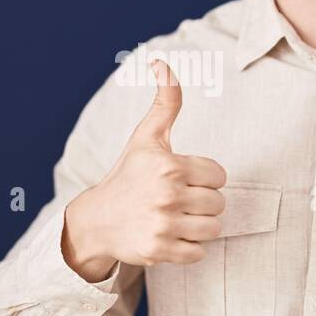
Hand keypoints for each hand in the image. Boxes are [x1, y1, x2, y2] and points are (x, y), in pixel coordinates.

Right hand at [62, 59, 227, 280]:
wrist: (96, 220)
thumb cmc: (127, 175)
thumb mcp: (146, 137)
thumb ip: (165, 101)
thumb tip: (162, 62)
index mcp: (169, 165)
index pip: (219, 176)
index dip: (204, 178)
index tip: (183, 179)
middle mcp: (167, 195)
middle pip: (218, 203)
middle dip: (202, 203)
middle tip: (177, 201)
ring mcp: (163, 225)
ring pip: (213, 228)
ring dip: (199, 226)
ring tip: (177, 218)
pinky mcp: (160, 251)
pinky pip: (199, 252)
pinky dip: (189, 248)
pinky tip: (170, 236)